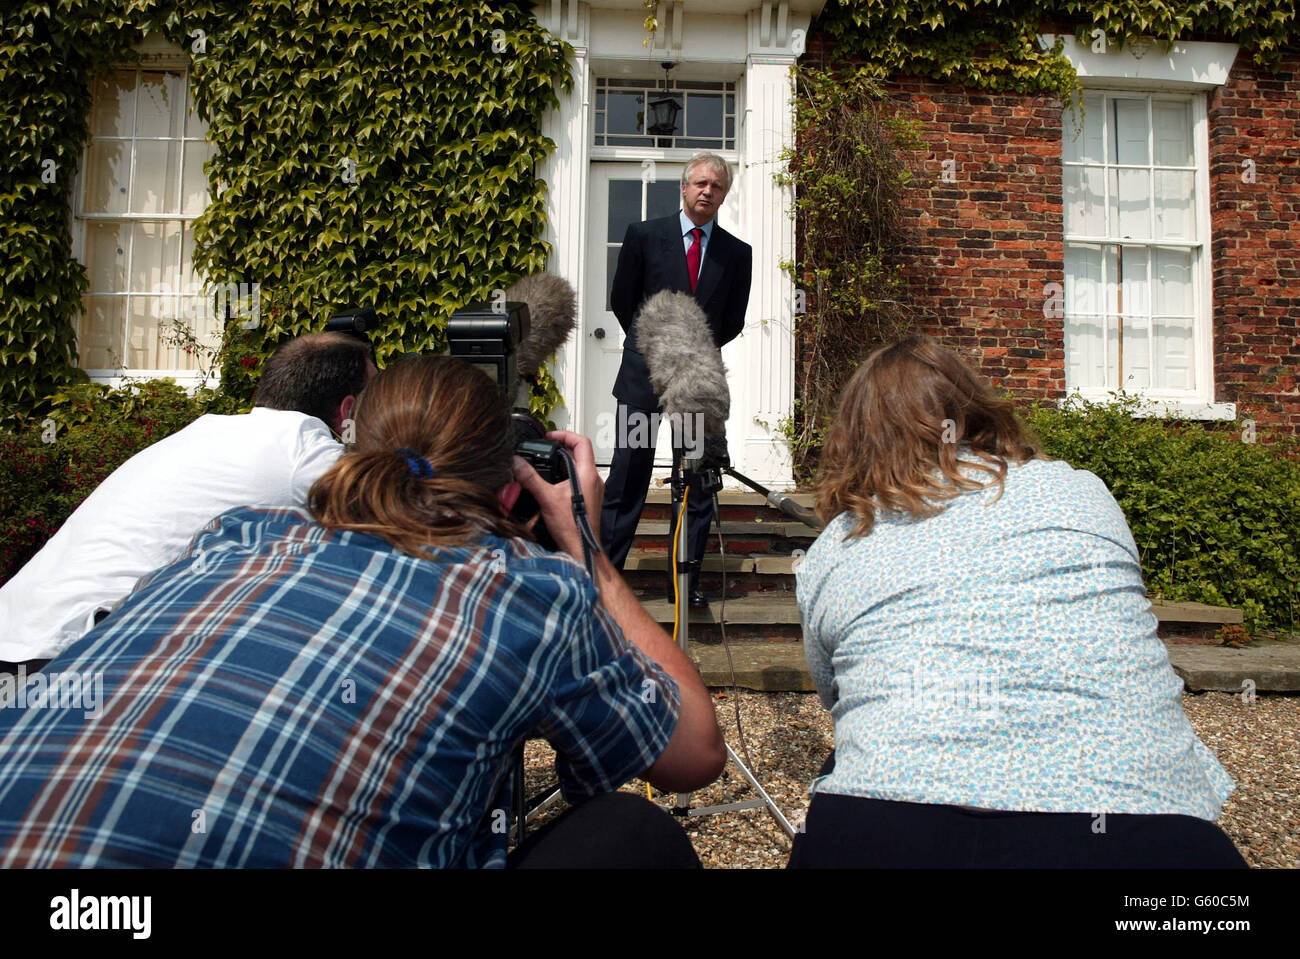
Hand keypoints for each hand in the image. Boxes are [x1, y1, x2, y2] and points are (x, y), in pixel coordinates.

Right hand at [512, 430, 603, 560]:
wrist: (581, 549)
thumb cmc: (572, 528)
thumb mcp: (546, 498)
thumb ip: (530, 478)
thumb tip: (517, 463)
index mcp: (587, 474)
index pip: (582, 443)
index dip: (566, 435)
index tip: (552, 436)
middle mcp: (593, 480)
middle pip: (581, 453)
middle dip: (562, 448)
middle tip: (547, 448)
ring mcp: (593, 490)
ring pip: (580, 467)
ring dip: (564, 462)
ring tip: (547, 463)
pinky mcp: (589, 499)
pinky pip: (579, 479)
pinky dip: (566, 475)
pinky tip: (553, 483)